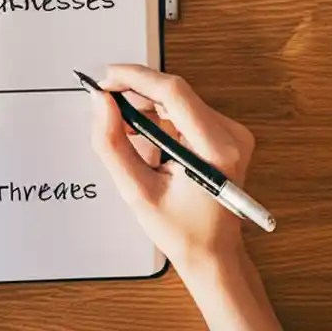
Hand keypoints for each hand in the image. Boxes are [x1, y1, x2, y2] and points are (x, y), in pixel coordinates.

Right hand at [90, 64, 278, 330]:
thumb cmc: (182, 230)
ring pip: (178, 100)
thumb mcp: (137, 191)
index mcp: (215, 149)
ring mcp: (231, 133)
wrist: (213, 253)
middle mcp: (231, 135)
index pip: (173, 92)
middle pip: (175, 93)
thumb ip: (112, 144)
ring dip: (146, 109)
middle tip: (105, 105)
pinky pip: (185, 112)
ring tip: (125, 135)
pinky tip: (144, 142)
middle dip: (136, 93)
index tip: (105, 79)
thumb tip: (100, 103)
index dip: (135, 78)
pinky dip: (160, 119)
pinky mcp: (225, 135)